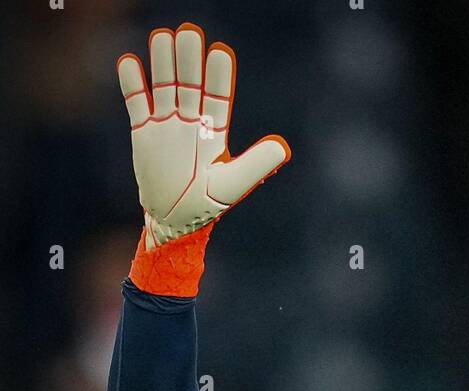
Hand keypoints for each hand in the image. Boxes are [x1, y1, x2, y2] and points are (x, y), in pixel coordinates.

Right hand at [117, 22, 289, 248]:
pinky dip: (132, 83)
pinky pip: (136, 102)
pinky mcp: (142, 132)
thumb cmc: (205, 206)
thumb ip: (255, 164)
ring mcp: (166, 124)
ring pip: (164, 86)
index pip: (217, 96)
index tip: (220, 52)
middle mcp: (190, 122)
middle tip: (189, 33)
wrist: (173, 222)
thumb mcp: (232, 185)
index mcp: (214, 131)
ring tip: (162, 37)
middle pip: (189, 84)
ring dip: (163, 62)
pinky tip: (130, 62)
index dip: (217, 75)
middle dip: (189, 60)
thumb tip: (283, 147)